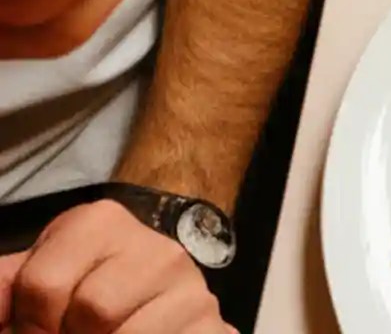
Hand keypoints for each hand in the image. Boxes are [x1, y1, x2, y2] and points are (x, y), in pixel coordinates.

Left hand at [0, 201, 233, 333]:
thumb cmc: (91, 290)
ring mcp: (191, 288)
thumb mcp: (42, 275)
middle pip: (90, 311)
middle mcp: (156, 249)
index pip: (41, 285)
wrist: (161, 304)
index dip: (29, 322)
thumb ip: (5, 286)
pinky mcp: (212, 325)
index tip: (42, 326)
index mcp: (102, 224)